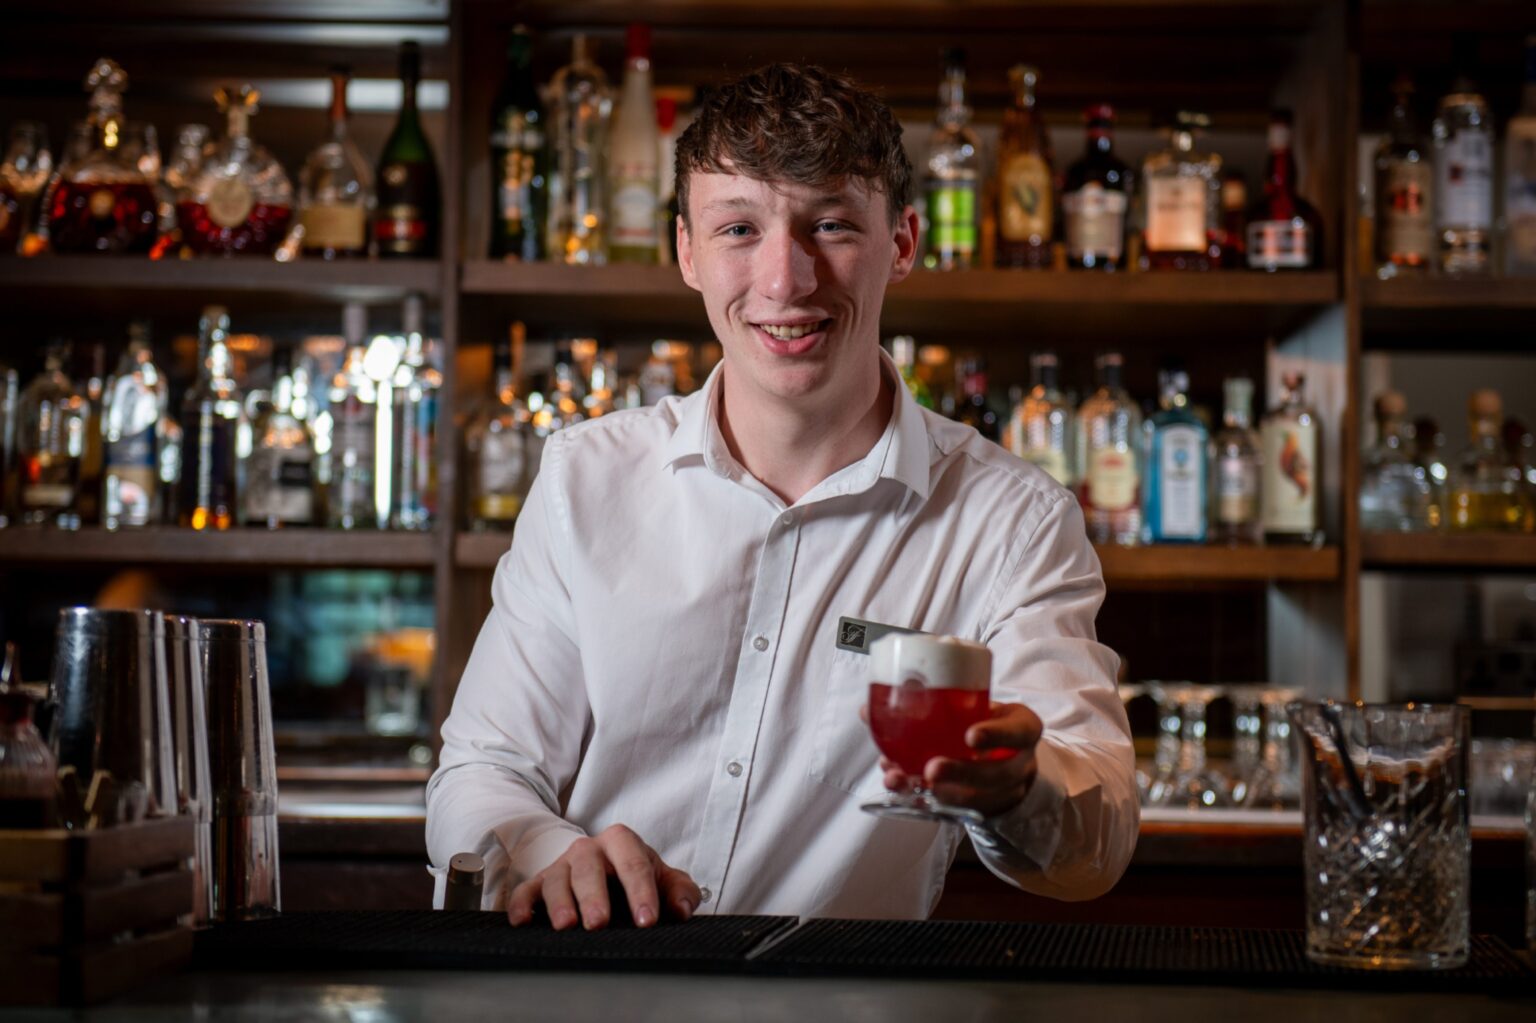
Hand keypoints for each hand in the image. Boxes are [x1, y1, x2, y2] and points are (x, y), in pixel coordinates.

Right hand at [506, 824, 700, 930]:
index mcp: (622, 842)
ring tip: (566, 925)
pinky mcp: (540, 882)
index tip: (647, 920)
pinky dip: (522, 905)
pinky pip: (526, 890)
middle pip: (590, 868)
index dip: (641, 892)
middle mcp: (589, 849)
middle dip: (594, 896)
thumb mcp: (663, 878)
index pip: (634, 863)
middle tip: (599, 922)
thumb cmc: (636, 874)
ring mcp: (562, 865)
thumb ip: (680, 891)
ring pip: (556, 878)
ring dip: (560, 902)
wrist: (606, 864)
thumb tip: (681, 909)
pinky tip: (522, 921)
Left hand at [869, 701, 1042, 818]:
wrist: (1007, 756)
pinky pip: (957, 810)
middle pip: (995, 775)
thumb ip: (936, 703)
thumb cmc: (984, 722)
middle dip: (961, 774)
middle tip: (931, 770)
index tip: (970, 736)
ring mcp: (1003, 791)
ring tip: (900, 780)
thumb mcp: (977, 706)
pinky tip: (901, 789)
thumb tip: (867, 709)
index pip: (1018, 731)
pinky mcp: (982, 808)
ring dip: (936, 793)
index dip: (996, 735)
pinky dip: (926, 800)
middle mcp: (1018, 762)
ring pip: (975, 799)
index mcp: (1023, 729)